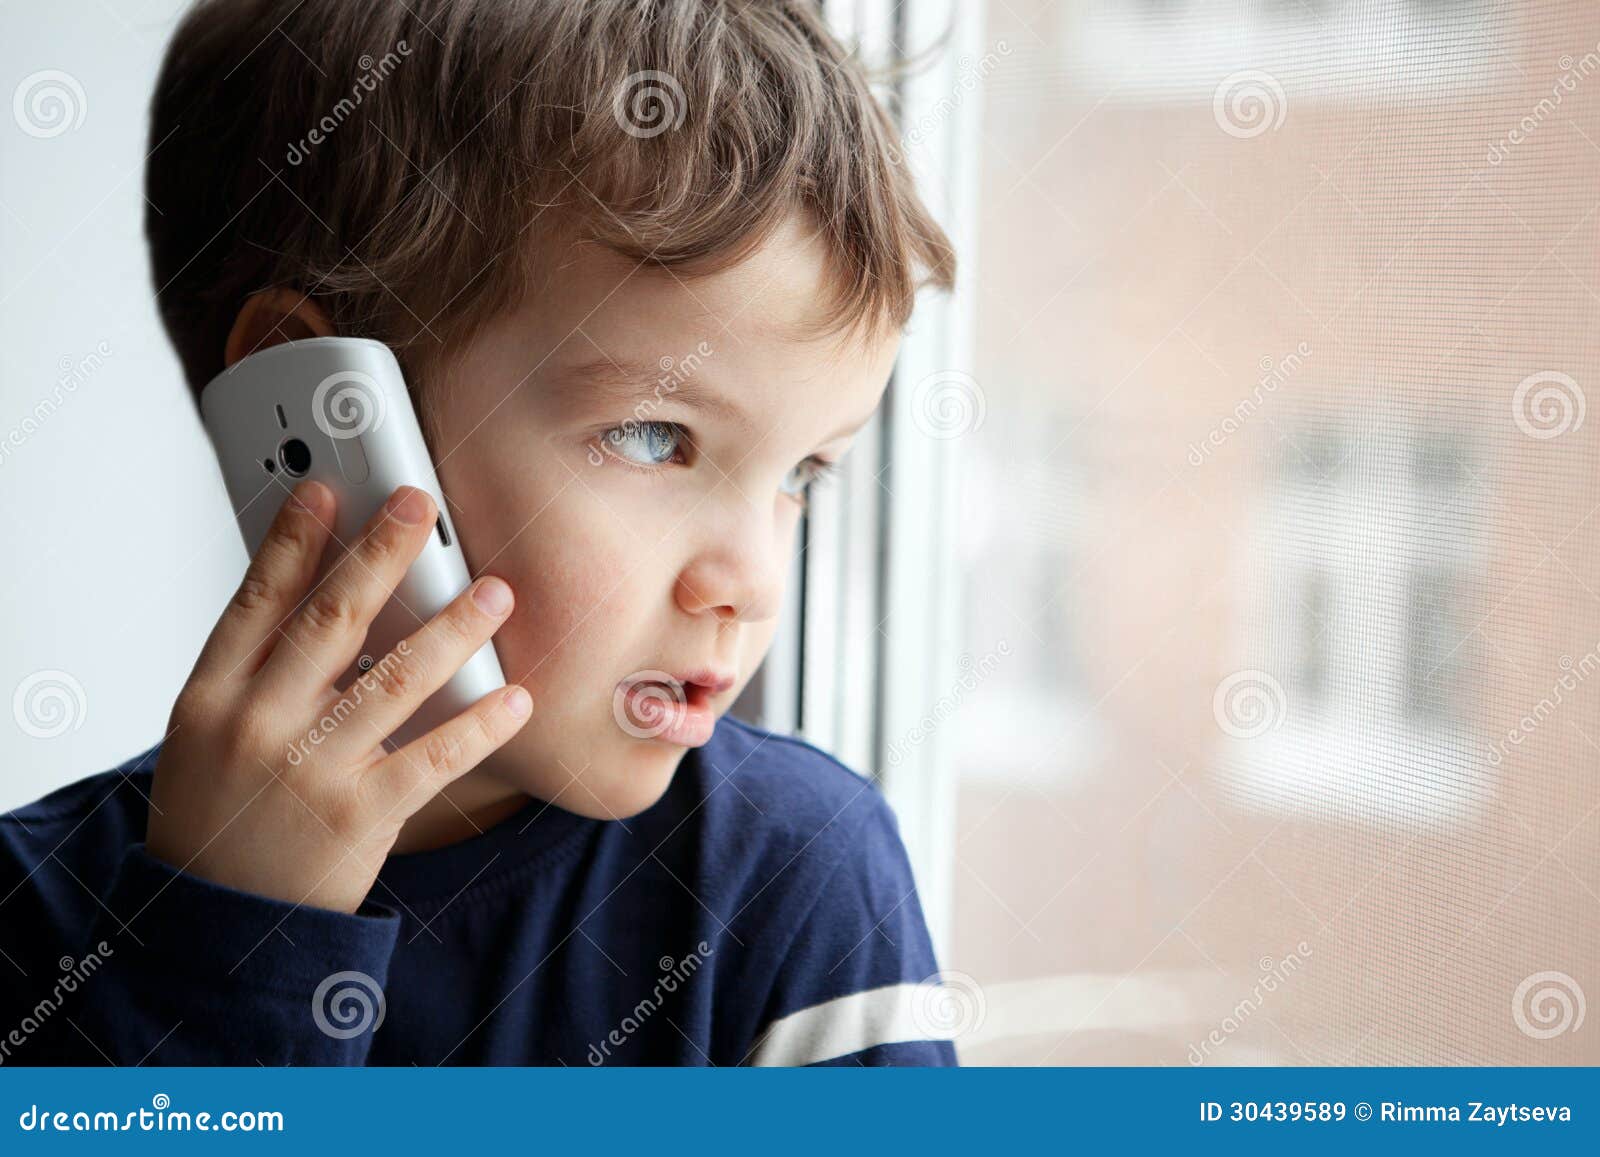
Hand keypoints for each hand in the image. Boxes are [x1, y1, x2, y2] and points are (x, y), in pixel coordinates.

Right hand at [146, 481, 529, 914]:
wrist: (218, 922)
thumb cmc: (220, 816)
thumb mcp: (209, 734)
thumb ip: (256, 670)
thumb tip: (318, 591)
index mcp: (213, 697)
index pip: (256, 600)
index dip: (293, 540)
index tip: (328, 489)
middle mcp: (260, 725)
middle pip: (331, 620)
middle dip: (381, 555)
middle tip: (421, 506)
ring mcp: (311, 771)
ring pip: (394, 680)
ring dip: (452, 628)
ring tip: (495, 591)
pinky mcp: (361, 817)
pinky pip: (433, 758)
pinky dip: (478, 725)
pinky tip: (514, 696)